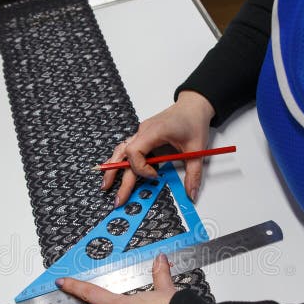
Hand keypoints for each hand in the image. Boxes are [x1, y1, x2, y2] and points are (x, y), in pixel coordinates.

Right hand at [102, 91, 214, 205]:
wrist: (193, 104)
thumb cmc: (193, 121)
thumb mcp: (197, 149)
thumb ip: (193, 174)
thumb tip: (191, 194)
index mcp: (154, 131)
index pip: (134, 151)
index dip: (141, 168)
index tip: (156, 175)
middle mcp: (143, 132)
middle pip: (123, 155)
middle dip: (117, 177)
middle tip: (117, 199)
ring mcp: (142, 133)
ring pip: (121, 151)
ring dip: (114, 168)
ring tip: (107, 185)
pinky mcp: (144, 136)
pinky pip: (128, 149)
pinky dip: (121, 161)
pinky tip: (116, 171)